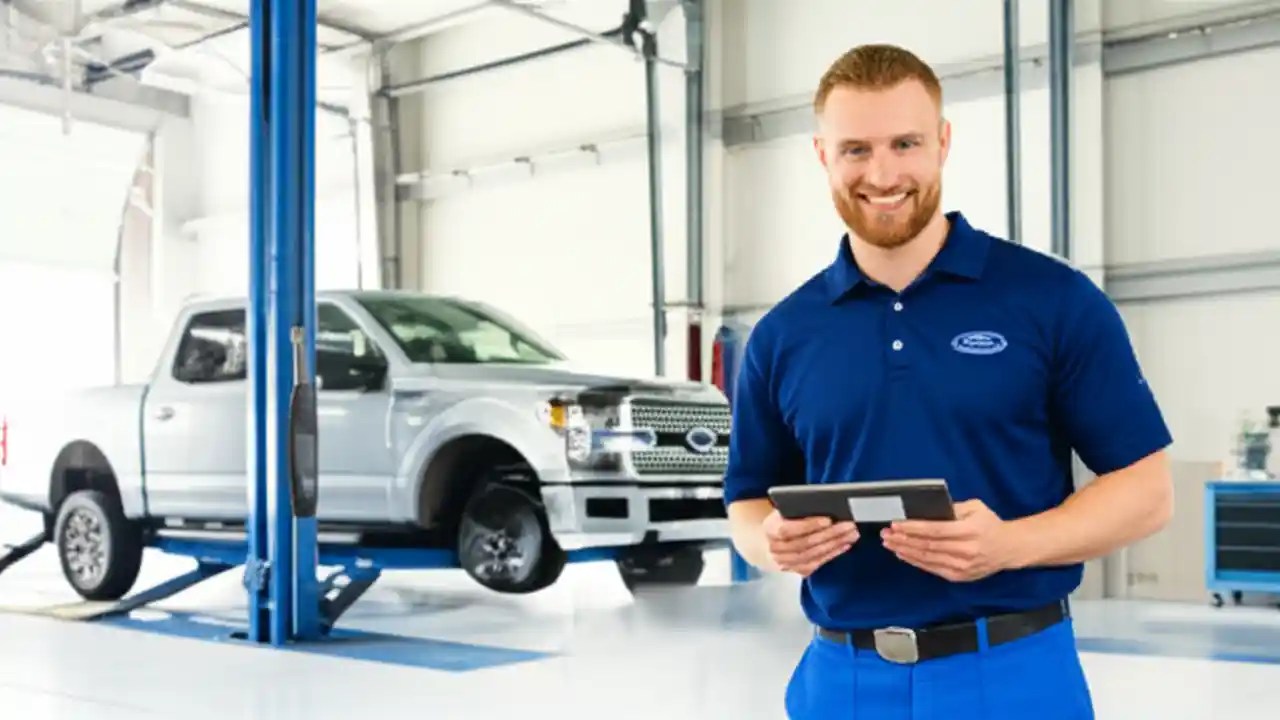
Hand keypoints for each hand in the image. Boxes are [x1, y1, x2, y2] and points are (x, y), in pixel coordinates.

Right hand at [763, 510, 858, 575]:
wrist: (773, 540)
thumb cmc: (784, 519)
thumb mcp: (786, 509)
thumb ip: (799, 508)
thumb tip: (826, 505)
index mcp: (769, 529)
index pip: (787, 530)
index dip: (808, 525)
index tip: (828, 519)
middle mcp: (775, 549)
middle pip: (805, 544)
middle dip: (830, 535)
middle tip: (849, 525)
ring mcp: (785, 563)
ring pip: (813, 555)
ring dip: (835, 544)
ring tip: (851, 534)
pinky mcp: (798, 570)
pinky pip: (817, 563)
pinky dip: (832, 554)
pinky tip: (844, 544)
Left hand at [880, 500, 1017, 581]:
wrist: (1010, 548)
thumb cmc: (990, 525)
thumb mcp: (976, 508)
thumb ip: (952, 508)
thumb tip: (926, 509)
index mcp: (970, 531)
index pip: (936, 530)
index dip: (913, 528)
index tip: (896, 524)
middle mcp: (966, 550)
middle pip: (928, 546)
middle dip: (904, 539)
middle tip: (886, 534)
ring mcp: (963, 566)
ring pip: (928, 559)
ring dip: (905, 551)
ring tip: (890, 543)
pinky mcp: (959, 576)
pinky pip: (932, 569)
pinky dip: (916, 561)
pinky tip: (903, 554)